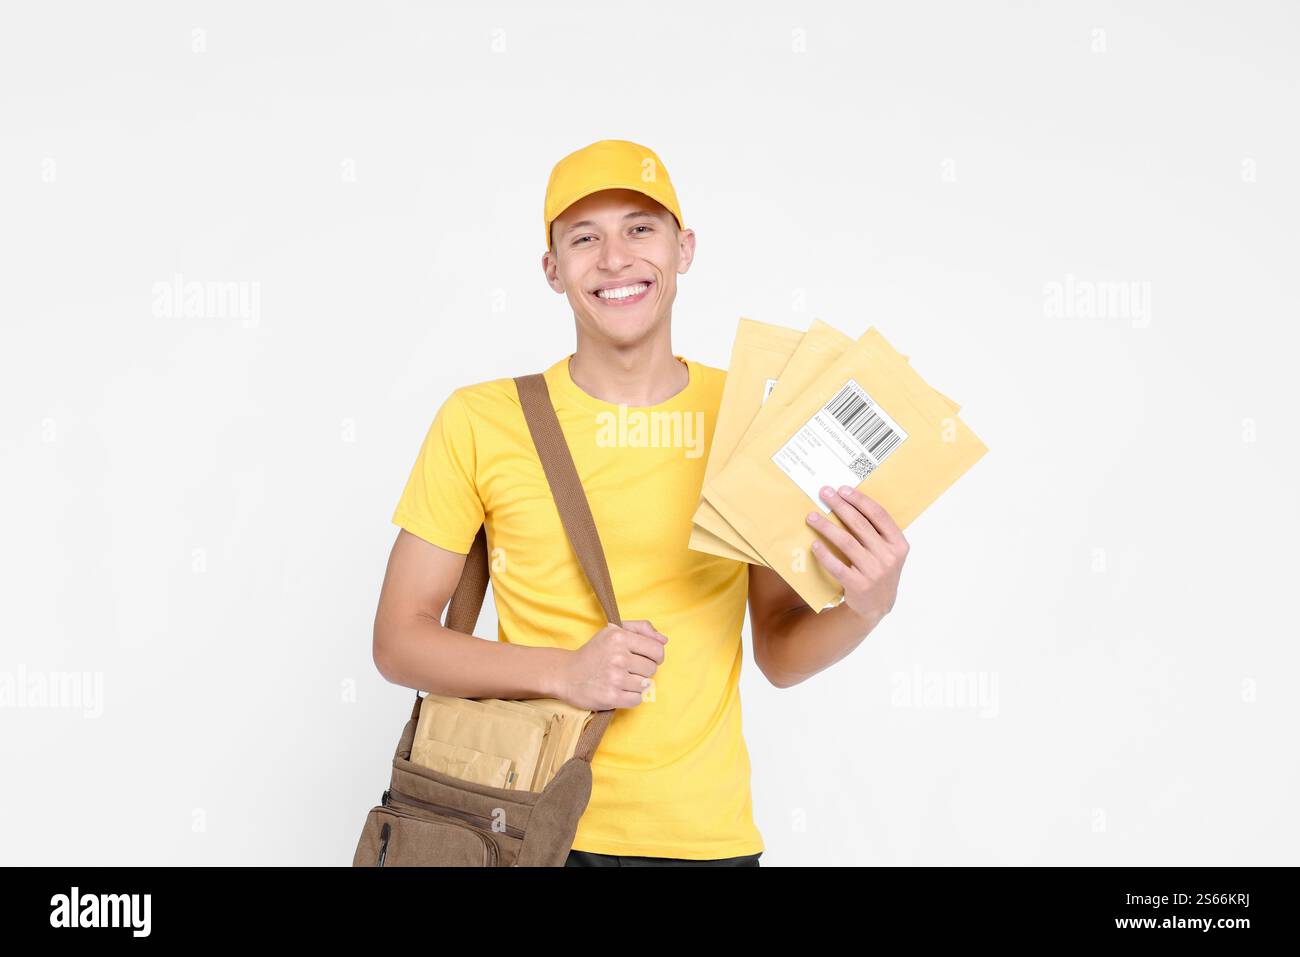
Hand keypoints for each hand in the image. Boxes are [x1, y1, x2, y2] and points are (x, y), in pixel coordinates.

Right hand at [555, 619, 667, 710]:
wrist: (566, 674)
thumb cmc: (594, 652)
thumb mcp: (613, 631)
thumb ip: (641, 628)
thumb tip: (664, 640)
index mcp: (620, 637)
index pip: (657, 651)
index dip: (654, 657)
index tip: (644, 658)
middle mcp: (618, 656)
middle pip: (652, 669)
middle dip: (642, 670)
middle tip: (627, 669)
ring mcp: (615, 678)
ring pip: (646, 685)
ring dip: (636, 684)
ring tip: (621, 680)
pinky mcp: (612, 697)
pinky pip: (637, 699)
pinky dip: (631, 697)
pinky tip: (619, 690)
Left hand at [805, 485, 908, 624]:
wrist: (877, 606)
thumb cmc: (878, 571)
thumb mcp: (888, 552)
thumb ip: (877, 532)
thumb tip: (849, 503)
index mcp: (899, 544)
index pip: (879, 515)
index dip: (860, 500)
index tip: (842, 489)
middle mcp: (889, 556)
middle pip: (860, 524)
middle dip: (840, 506)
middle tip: (824, 494)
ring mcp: (874, 571)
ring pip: (846, 542)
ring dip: (826, 526)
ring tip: (812, 517)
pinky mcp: (859, 585)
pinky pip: (837, 565)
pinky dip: (824, 554)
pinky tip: (814, 544)